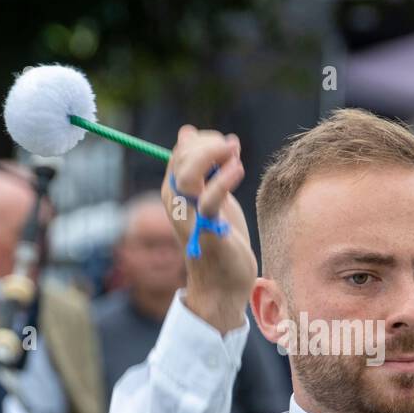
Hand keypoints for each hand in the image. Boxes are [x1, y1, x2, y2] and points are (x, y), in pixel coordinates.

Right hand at [162, 125, 255, 332]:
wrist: (224, 281)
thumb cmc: (219, 236)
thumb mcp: (211, 194)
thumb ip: (204, 168)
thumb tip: (187, 131)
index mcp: (175, 191)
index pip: (180, 151)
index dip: (204, 140)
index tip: (227, 145)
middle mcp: (176, 201)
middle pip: (182, 157)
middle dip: (210, 144)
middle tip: (233, 148)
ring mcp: (189, 216)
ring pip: (188, 175)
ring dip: (212, 156)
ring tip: (234, 154)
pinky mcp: (207, 231)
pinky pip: (209, 201)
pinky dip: (224, 181)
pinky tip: (238, 169)